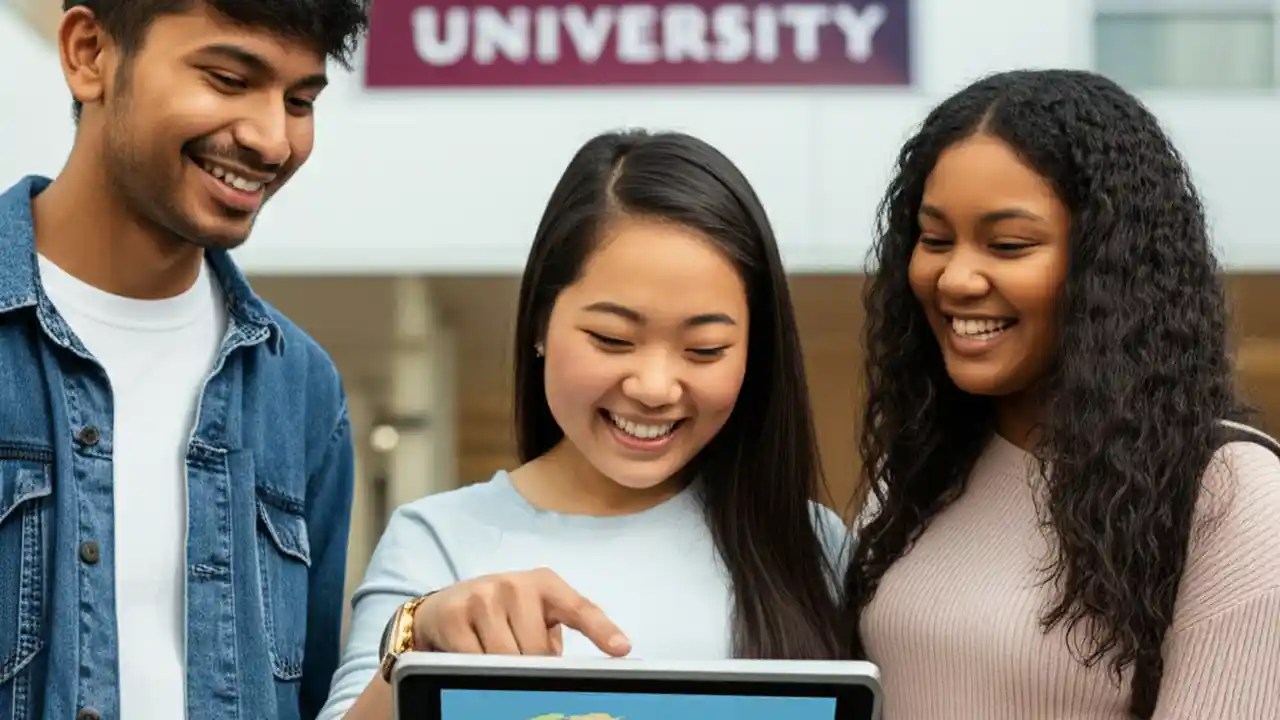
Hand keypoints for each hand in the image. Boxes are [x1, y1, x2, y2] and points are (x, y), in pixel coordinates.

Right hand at [413, 567, 630, 656]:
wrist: (445, 605)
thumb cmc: (503, 615)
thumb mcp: (533, 616)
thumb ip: (552, 636)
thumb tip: (568, 674)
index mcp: (546, 584)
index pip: (579, 608)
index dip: (601, 629)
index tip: (621, 649)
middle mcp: (516, 584)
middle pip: (538, 650)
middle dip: (533, 666)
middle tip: (519, 658)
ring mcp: (483, 596)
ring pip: (506, 658)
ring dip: (503, 668)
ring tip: (494, 652)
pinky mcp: (454, 614)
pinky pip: (475, 661)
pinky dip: (477, 668)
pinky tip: (471, 653)